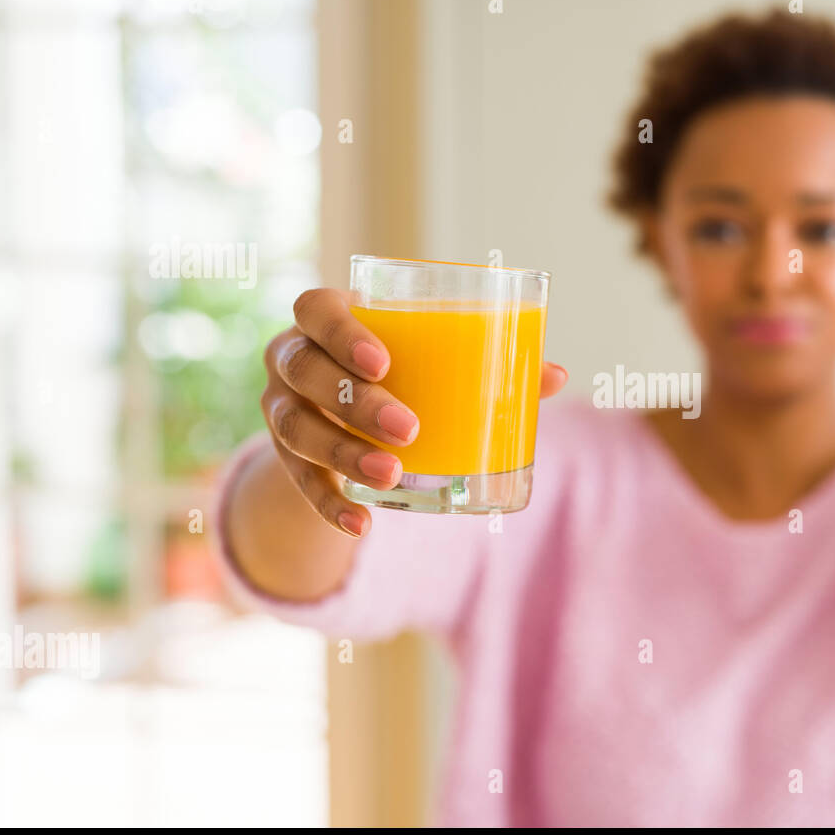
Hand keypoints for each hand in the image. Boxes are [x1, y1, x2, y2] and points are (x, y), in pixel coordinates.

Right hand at [261, 287, 567, 536]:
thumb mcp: (433, 361)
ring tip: (391, 475)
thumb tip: (555, 375)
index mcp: (326, 319)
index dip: (341, 332)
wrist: (346, 419)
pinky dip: (328, 506)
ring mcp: (279, 406)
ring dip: (342, 455)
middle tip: (409, 430)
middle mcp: (292, 357)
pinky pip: (296, 483)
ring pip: (294, 428)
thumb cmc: (405, 371)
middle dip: (355, 403)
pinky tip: (361, 525)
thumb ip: (488, 361)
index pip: (316, 309)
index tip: (384, 362)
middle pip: (305, 371)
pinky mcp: (283, 457)